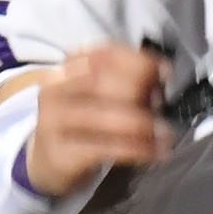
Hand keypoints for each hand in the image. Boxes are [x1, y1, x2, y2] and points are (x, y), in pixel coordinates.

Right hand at [23, 46, 173, 197]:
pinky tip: (153, 152)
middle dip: (140, 92)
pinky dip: (135, 149)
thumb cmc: (83, 122)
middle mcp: (55, 88)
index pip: (105, 54)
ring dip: (143, 124)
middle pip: (103, 82)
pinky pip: (103, 148)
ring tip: (165, 133)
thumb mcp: (98, 95)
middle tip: (163, 107)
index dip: (139, 62)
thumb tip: (162, 79)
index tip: (165, 73)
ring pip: (105, 117)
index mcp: (69, 66)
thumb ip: (125, 82)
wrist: (47, 160)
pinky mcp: (59, 154)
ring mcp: (52, 121)